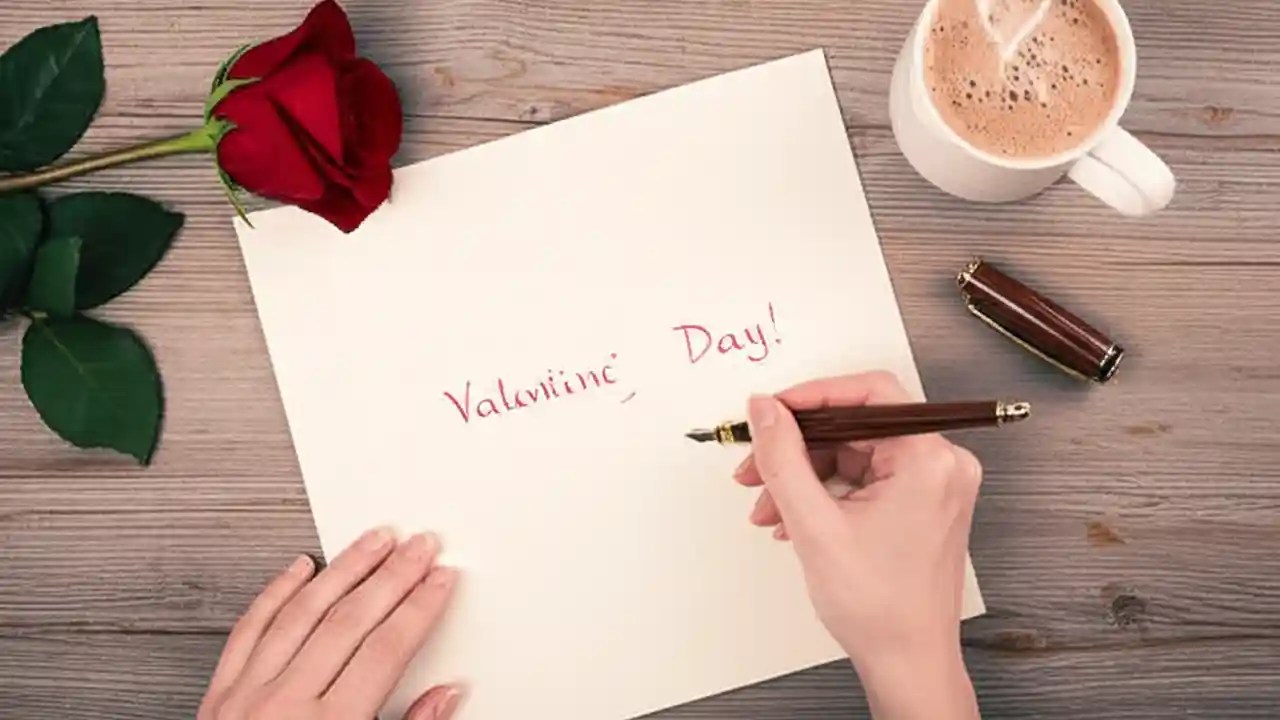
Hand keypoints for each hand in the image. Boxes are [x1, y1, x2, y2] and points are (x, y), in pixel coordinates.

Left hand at [199, 529, 460, 719]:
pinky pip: (249, 629)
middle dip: (393, 576)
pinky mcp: (217, 697)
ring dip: (344, 569)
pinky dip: (276, 593)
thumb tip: (445, 696)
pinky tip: (299, 569)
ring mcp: (246, 697)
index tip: (441, 580)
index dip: (420, 608)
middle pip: (351, 621)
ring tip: (374, 541)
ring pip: (302, 611)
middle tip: (420, 546)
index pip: (387, 650)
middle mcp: (283, 706)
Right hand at [735, 372, 981, 719]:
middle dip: (798, 449)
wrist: (907, 661)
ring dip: (805, 476)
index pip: (870, 394)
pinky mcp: (922, 504)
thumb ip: (783, 457)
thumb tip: (766, 410)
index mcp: (929, 460)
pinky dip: (826, 492)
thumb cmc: (880, 608)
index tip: (773, 411)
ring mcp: (934, 486)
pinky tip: (794, 518)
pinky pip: (865, 479)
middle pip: (856, 426)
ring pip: (855, 455)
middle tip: (755, 465)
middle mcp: (941, 465)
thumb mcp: (814, 524)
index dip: (813, 397)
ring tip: (769, 507)